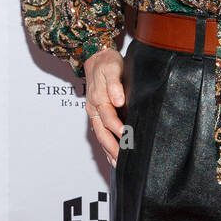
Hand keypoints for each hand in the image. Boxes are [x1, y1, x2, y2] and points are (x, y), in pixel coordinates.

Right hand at [84, 48, 125, 165]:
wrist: (96, 57)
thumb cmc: (106, 63)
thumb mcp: (112, 69)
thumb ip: (114, 84)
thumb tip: (117, 100)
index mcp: (98, 99)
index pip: (108, 118)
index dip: (118, 129)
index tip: (127, 138)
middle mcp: (94, 108)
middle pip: (102, 132)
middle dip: (111, 147)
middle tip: (122, 160)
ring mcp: (93, 112)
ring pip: (100, 135)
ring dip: (108, 150)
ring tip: (117, 163)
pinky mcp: (96, 113)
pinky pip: (99, 131)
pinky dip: (105, 144)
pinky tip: (111, 154)